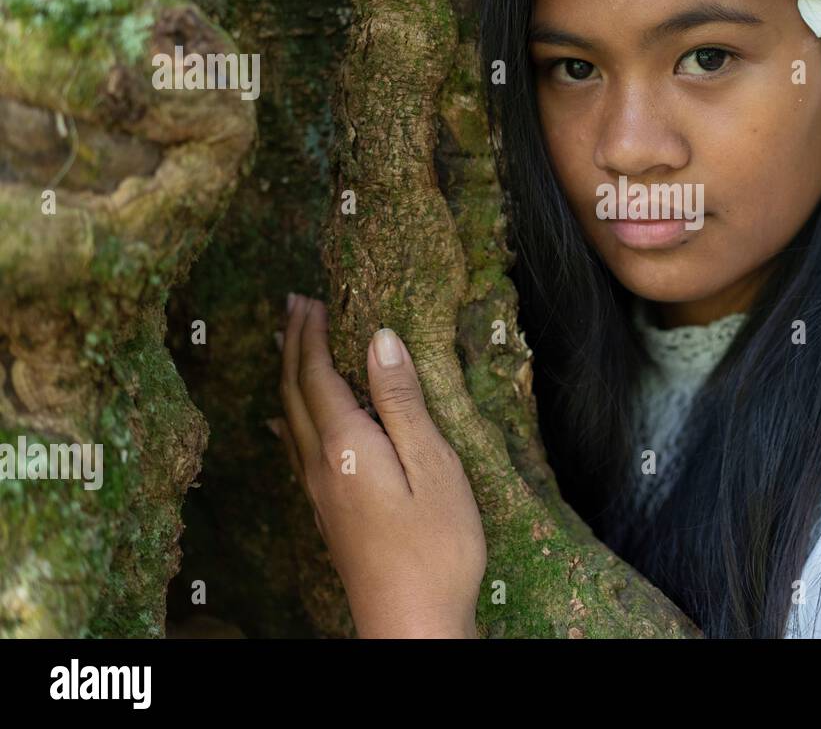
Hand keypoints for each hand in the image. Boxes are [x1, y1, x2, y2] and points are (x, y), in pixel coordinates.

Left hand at [272, 293, 486, 637]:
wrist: (412, 623)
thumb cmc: (435, 547)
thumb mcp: (432, 464)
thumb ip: (402, 401)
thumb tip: (380, 340)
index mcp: (346, 446)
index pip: (317, 375)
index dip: (311, 334)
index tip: (310, 297)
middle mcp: (320, 465)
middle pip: (293, 392)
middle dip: (292, 345)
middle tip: (293, 306)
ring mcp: (318, 493)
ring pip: (288, 419)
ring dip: (288, 375)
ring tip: (290, 345)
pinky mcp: (327, 514)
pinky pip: (294, 448)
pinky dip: (289, 415)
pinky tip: (285, 422)